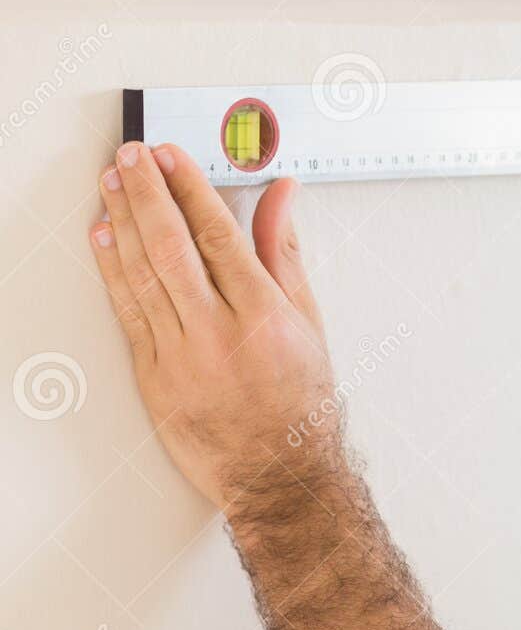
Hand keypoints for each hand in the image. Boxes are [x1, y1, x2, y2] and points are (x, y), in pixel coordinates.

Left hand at [90, 141, 337, 511]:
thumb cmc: (300, 399)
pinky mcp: (154, 377)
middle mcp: (218, 333)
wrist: (278, 473)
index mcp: (263, 316)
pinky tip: (104, 238)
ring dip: (121, 222)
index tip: (171, 156)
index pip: (219, 236)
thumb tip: (280, 194)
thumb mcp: (307, 320)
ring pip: (142, 275)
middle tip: (131, 156)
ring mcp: (181, 357)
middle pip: (172, 248)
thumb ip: (284, 251)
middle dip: (147, 194)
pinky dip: (112, 270)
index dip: (189, 190)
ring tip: (111, 183)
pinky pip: (128, 312)